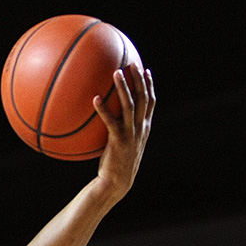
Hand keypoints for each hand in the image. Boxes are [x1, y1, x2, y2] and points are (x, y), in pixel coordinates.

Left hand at [93, 63, 154, 201]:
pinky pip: (110, 121)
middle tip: (132, 63)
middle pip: (143, 98)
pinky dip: (103, 109)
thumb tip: (108, 117)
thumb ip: (119, 129)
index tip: (146, 70)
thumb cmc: (116, 163)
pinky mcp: (119, 141)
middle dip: (139, 80)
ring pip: (130, 105)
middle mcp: (140, 128)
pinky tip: (94, 99)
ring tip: (116, 72)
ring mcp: (131, 134)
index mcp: (144, 127)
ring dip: (124, 87)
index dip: (149, 86)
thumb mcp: (122, 144)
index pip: (150, 102)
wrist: (117, 182)